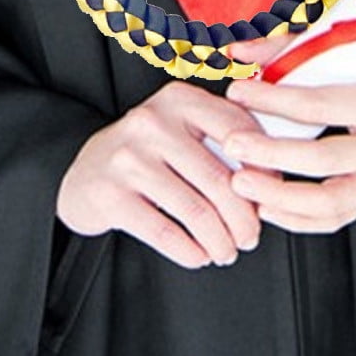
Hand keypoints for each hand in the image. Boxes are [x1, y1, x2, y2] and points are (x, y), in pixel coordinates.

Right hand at [55, 80, 268, 269]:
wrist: (83, 171)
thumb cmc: (147, 152)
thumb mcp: (180, 127)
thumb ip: (220, 137)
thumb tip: (270, 176)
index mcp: (180, 99)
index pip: (237, 130)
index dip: (262, 166)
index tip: (272, 193)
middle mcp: (154, 122)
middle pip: (218, 177)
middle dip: (243, 216)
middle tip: (251, 236)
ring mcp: (129, 158)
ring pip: (194, 209)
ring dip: (219, 239)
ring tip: (228, 251)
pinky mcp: (110, 195)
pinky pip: (163, 231)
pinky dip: (190, 251)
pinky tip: (200, 256)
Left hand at [220, 38, 355, 233]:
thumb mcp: (348, 46)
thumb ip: (291, 49)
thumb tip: (240, 52)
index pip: (319, 104)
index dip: (273, 99)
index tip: (238, 91)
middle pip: (320, 158)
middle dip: (268, 152)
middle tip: (232, 143)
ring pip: (328, 201)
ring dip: (278, 196)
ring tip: (242, 182)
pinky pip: (334, 219)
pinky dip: (297, 218)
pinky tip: (267, 205)